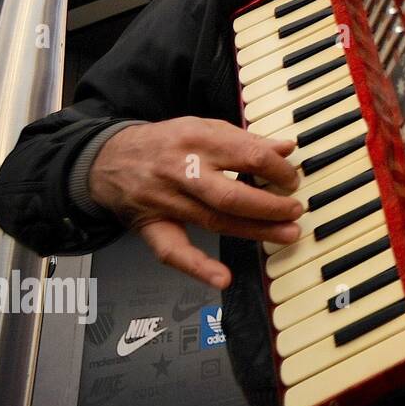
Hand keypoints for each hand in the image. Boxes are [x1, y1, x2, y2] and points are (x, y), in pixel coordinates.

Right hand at [88, 117, 302, 288]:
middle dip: (270, 205)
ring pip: (214, 220)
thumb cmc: (166, 142)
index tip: (292, 180)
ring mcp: (165, 200)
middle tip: (295, 210)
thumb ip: (246, 139)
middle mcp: (182, 170)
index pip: (249, 155)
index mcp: (199, 139)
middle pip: (232, 193)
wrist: (109, 158)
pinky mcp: (152, 226)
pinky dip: (197, 267)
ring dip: (255, 231)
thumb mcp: (204, 127)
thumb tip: (286, 148)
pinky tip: (223, 278)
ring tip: (287, 234)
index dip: (278, 170)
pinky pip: (173, 250)